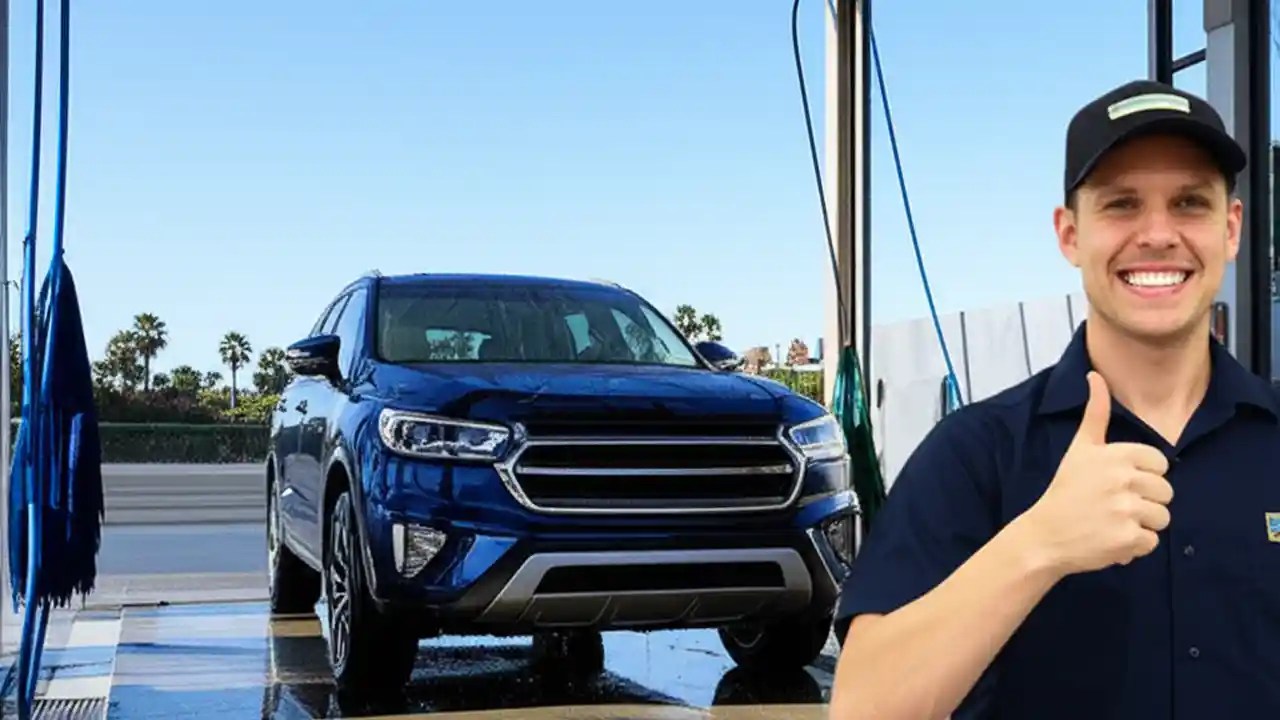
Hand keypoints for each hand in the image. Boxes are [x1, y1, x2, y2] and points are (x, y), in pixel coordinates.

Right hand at [1020, 371, 1172, 575]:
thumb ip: (1095, 413)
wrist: (1043, 535)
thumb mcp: (1080, 448)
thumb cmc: (1065, 490)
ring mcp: (1126, 511)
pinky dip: (1135, 546)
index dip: (1143, 476)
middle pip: (1165, 493)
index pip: (1160, 464)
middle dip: (1144, 502)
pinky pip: (1152, 542)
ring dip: (1142, 525)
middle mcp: (1123, 480)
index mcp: (1116, 455)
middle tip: (1113, 505)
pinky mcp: (1128, 539)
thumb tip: (1095, 374)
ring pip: (1162, 518)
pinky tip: (1111, 539)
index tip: (1117, 483)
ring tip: (1113, 523)